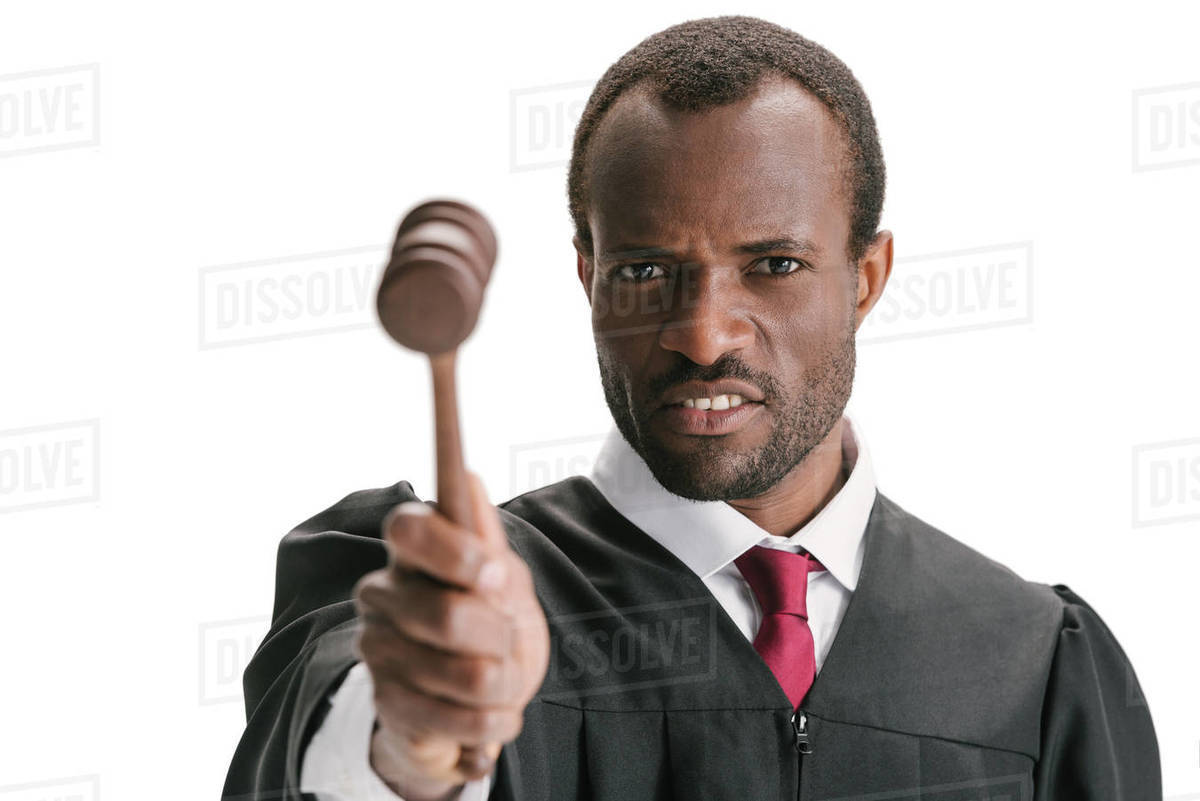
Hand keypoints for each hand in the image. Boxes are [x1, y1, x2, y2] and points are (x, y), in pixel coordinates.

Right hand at [353, 471, 549, 799]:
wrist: (478, 696)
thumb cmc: (491, 619)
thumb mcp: (502, 577)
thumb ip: (487, 540)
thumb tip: (469, 480)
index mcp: (410, 551)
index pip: (408, 529)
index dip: (453, 552)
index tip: (493, 572)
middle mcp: (381, 595)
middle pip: (447, 616)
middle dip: (500, 635)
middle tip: (507, 637)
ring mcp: (378, 651)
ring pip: (466, 675)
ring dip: (506, 683)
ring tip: (505, 679)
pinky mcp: (388, 705)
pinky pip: (461, 721)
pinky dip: (496, 721)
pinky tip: (499, 714)